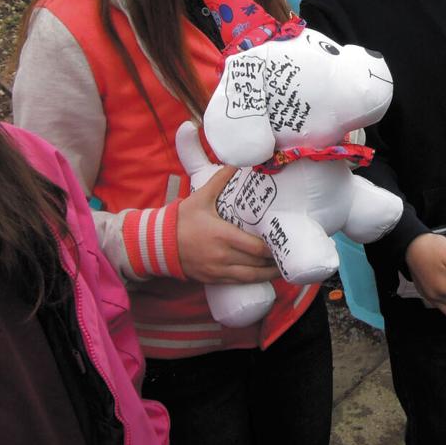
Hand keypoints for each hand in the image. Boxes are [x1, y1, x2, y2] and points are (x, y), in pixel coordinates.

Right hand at [177, 166, 279, 284]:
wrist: (158, 242)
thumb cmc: (181, 219)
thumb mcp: (201, 197)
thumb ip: (220, 179)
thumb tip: (236, 162)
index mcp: (223, 235)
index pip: (256, 247)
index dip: (273, 248)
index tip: (284, 243)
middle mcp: (223, 256)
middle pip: (257, 264)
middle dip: (274, 262)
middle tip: (288, 256)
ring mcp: (217, 270)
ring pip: (249, 277)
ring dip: (266, 275)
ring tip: (280, 270)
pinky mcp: (212, 278)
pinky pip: (237, 282)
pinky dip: (251, 280)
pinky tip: (260, 275)